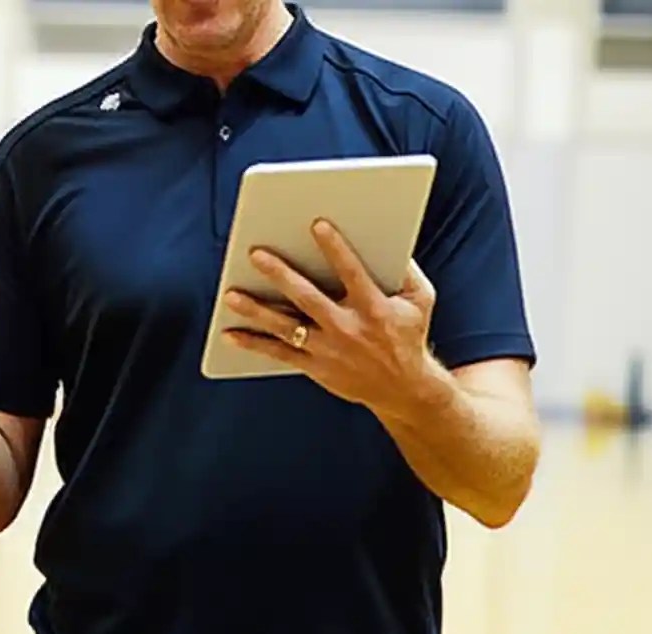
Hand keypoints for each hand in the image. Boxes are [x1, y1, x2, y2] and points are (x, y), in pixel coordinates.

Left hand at [222, 219, 442, 420]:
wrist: (404, 390)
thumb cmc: (409, 335)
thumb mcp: (420, 300)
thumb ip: (407, 270)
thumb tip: (391, 238)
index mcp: (374, 307)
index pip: (351, 272)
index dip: (335, 248)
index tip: (316, 224)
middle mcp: (347, 328)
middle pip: (307, 297)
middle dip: (281, 274)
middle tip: (256, 253)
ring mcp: (328, 349)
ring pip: (285, 327)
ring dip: (256, 310)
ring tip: (230, 294)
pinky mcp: (315, 367)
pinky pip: (279, 354)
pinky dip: (254, 343)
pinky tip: (230, 334)